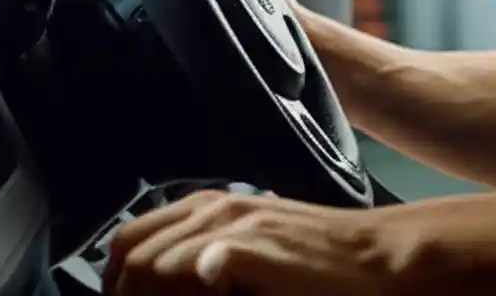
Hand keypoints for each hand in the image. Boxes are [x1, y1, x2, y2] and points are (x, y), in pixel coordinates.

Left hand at [102, 190, 397, 294]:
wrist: (379, 259)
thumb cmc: (321, 264)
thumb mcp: (251, 253)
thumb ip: (207, 261)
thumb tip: (169, 282)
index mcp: (207, 209)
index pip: (130, 238)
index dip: (116, 279)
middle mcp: (213, 209)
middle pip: (131, 250)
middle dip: (125, 291)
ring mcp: (231, 224)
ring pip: (152, 264)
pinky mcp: (249, 245)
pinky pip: (191, 269)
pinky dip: (188, 292)